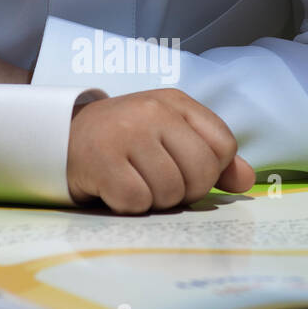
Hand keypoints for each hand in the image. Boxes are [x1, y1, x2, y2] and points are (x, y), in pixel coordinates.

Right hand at [67, 89, 254, 214]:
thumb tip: (247, 180)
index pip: (223, 145)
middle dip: (185, 191)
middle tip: (160, 184)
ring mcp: (126, 134)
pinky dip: (129, 206)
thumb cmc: (123, 140)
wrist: (60, 136)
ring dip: (155, 200)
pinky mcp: (102, 161)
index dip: (211, 170)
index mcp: (174, 102)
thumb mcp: (169, 135)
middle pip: (200, 172)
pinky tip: (116, 190)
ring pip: (170, 192)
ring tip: (136, 183)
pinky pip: (137, 202)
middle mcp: (152, 112)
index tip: (186, 170)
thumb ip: (211, 155)